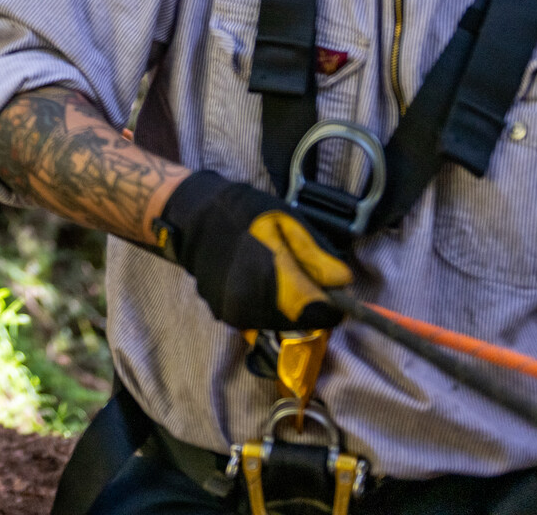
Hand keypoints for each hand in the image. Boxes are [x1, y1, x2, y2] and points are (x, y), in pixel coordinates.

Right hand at [153, 170, 352, 330]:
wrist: (193, 217)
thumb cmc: (243, 212)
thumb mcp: (286, 221)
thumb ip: (315, 253)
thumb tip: (343, 282)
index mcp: (270, 279)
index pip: (319, 314)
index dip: (333, 306)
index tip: (336, 292)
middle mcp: (251, 306)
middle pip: (300, 322)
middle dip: (311, 306)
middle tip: (308, 277)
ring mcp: (235, 315)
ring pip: (280, 324)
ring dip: (290, 308)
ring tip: (283, 276)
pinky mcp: (225, 316)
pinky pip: (259, 319)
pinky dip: (269, 307)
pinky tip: (261, 281)